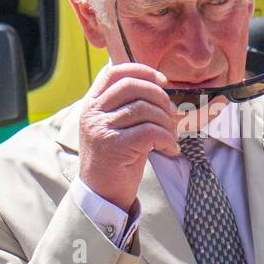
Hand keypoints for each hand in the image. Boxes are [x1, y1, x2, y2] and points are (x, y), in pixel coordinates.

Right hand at [79, 63, 180, 209]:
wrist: (102, 193)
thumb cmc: (117, 159)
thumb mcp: (118, 126)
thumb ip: (129, 105)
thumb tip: (161, 86)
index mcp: (92, 104)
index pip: (114, 72)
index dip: (142, 70)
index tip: (163, 81)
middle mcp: (93, 113)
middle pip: (133, 86)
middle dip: (159, 97)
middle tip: (172, 113)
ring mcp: (101, 129)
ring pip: (144, 109)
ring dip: (166, 122)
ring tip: (170, 136)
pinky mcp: (113, 146)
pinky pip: (150, 132)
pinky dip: (167, 139)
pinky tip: (170, 149)